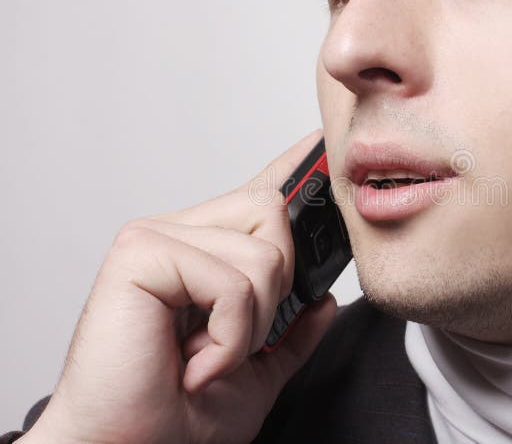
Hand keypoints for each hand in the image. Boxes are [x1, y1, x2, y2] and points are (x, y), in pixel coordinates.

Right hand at [21, 129, 336, 443]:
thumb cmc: (177, 415)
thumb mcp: (258, 373)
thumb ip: (292, 333)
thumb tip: (324, 301)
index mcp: (204, 254)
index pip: (256, 196)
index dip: (290, 169)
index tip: (318, 142)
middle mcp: (180, 235)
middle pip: (273, 212)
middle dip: (276, 287)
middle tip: (236, 336)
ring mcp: (157, 237)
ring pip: (262, 251)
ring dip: (250, 325)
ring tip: (208, 355)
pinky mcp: (141, 253)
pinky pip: (232, 279)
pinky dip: (230, 334)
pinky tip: (194, 360)